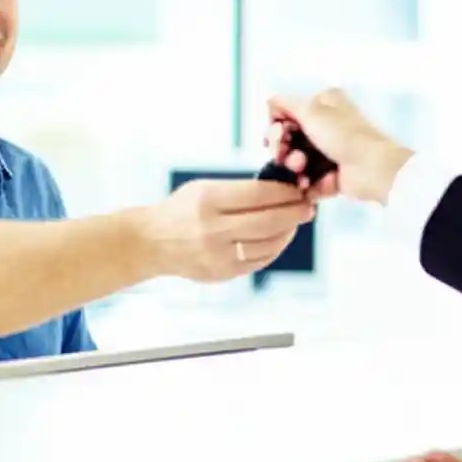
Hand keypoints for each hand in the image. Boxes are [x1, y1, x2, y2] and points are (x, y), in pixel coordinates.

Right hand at [138, 179, 313, 281]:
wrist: (153, 242)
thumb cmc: (182, 209)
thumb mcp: (204, 188)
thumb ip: (239, 190)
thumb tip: (282, 189)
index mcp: (208, 201)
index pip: (258, 195)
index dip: (284, 192)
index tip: (298, 189)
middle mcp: (213, 230)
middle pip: (268, 221)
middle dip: (294, 213)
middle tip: (308, 207)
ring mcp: (218, 255)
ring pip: (268, 244)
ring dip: (288, 232)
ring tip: (295, 222)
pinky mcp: (222, 274)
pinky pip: (259, 261)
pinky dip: (274, 249)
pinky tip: (279, 238)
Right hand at [266, 88, 413, 203]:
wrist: (373, 169)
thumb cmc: (345, 135)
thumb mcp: (310, 110)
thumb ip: (284, 103)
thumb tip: (270, 104)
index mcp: (324, 105)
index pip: (287, 114)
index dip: (277, 126)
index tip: (277, 134)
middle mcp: (327, 126)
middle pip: (289, 139)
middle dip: (282, 147)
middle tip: (282, 153)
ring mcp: (330, 152)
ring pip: (296, 161)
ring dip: (292, 164)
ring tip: (300, 168)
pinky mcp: (332, 176)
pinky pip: (308, 180)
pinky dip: (304, 182)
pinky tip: (305, 183)